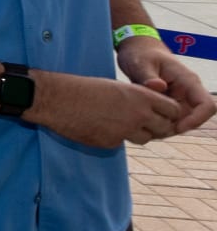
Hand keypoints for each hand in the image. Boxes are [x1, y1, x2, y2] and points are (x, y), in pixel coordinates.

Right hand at [26, 70, 183, 147]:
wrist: (57, 99)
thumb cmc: (84, 88)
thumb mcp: (117, 87)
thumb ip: (138, 99)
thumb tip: (151, 112)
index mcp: (142, 96)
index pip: (173, 110)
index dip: (168, 112)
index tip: (159, 112)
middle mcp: (138, 114)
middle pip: (164, 128)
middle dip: (157, 126)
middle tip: (145, 122)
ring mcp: (125, 130)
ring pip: (146, 139)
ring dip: (138, 133)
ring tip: (121, 123)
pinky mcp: (111, 142)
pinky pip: (122, 142)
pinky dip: (116, 137)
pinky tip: (101, 127)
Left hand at [117, 39, 214, 133]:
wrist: (137, 50)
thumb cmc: (140, 53)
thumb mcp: (140, 63)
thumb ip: (147, 76)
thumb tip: (159, 86)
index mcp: (187, 81)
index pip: (207, 105)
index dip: (197, 120)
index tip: (177, 128)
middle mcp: (189, 92)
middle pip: (195, 118)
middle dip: (177, 128)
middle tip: (152, 130)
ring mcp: (181, 98)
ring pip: (183, 122)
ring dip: (167, 128)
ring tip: (144, 126)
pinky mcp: (171, 103)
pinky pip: (171, 119)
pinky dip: (160, 124)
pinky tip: (142, 123)